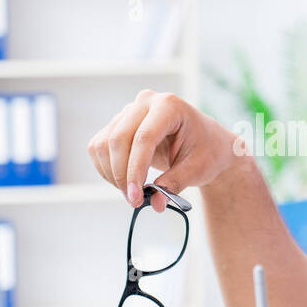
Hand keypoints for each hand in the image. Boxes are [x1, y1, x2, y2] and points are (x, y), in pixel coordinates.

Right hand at [87, 89, 239, 209]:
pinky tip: (124, 181)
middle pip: (119, 139)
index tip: (136, 197)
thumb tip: (155, 203)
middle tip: (134, 201)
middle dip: (122, 175)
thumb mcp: (197, 169)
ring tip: (132, 193)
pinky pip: (99, 147)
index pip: (144, 138)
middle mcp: (146, 102)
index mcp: (170, 106)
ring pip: (105, 144)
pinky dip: (106, 169)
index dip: (135, 169)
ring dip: (112, 174)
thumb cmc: (206, 152)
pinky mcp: (117, 124)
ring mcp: (129, 111)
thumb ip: (175, 185)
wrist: (206, 143)